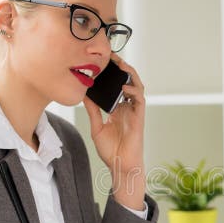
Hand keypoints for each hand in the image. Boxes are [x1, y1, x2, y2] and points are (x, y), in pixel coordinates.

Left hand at [82, 53, 145, 207]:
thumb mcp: (97, 127)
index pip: (117, 85)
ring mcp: (135, 112)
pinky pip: (139, 100)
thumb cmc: (111, 151)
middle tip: (112, 56)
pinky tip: (125, 86)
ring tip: (121, 64)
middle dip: (122, 68)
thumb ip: (93, 111)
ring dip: (130, 74)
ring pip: (137, 86)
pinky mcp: (139, 118)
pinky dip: (133, 91)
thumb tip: (84, 95)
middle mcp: (128, 107)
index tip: (103, 61)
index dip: (112, 73)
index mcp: (118, 109)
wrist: (120, 166)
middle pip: (128, 81)